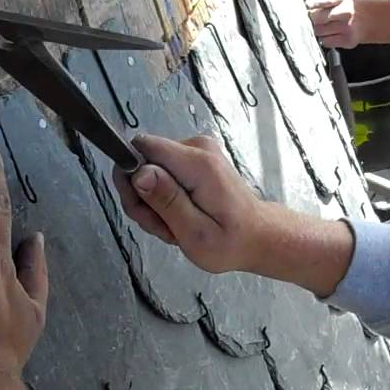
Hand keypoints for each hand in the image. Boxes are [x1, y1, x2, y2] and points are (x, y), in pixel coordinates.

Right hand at [111, 134, 274, 274]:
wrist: (257, 235)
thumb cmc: (231, 241)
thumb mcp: (195, 233)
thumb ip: (167, 201)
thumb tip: (138, 173)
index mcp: (198, 164)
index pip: (142, 147)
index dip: (131, 178)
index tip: (144, 210)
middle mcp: (197, 148)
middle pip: (142, 161)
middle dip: (142, 199)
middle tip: (163, 227)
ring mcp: (196, 151)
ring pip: (148, 172)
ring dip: (153, 205)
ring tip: (175, 227)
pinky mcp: (193, 158)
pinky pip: (161, 175)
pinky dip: (164, 200)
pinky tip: (179, 219)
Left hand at [306, 0, 363, 48]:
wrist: (365, 19)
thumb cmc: (344, 7)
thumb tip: (304, 5)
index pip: (325, 0)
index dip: (313, 3)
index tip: (308, 5)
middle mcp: (346, 11)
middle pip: (317, 18)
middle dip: (313, 18)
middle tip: (316, 18)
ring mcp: (347, 27)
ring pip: (319, 31)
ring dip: (318, 30)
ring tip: (326, 25)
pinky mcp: (347, 40)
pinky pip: (325, 42)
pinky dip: (324, 39)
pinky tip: (331, 34)